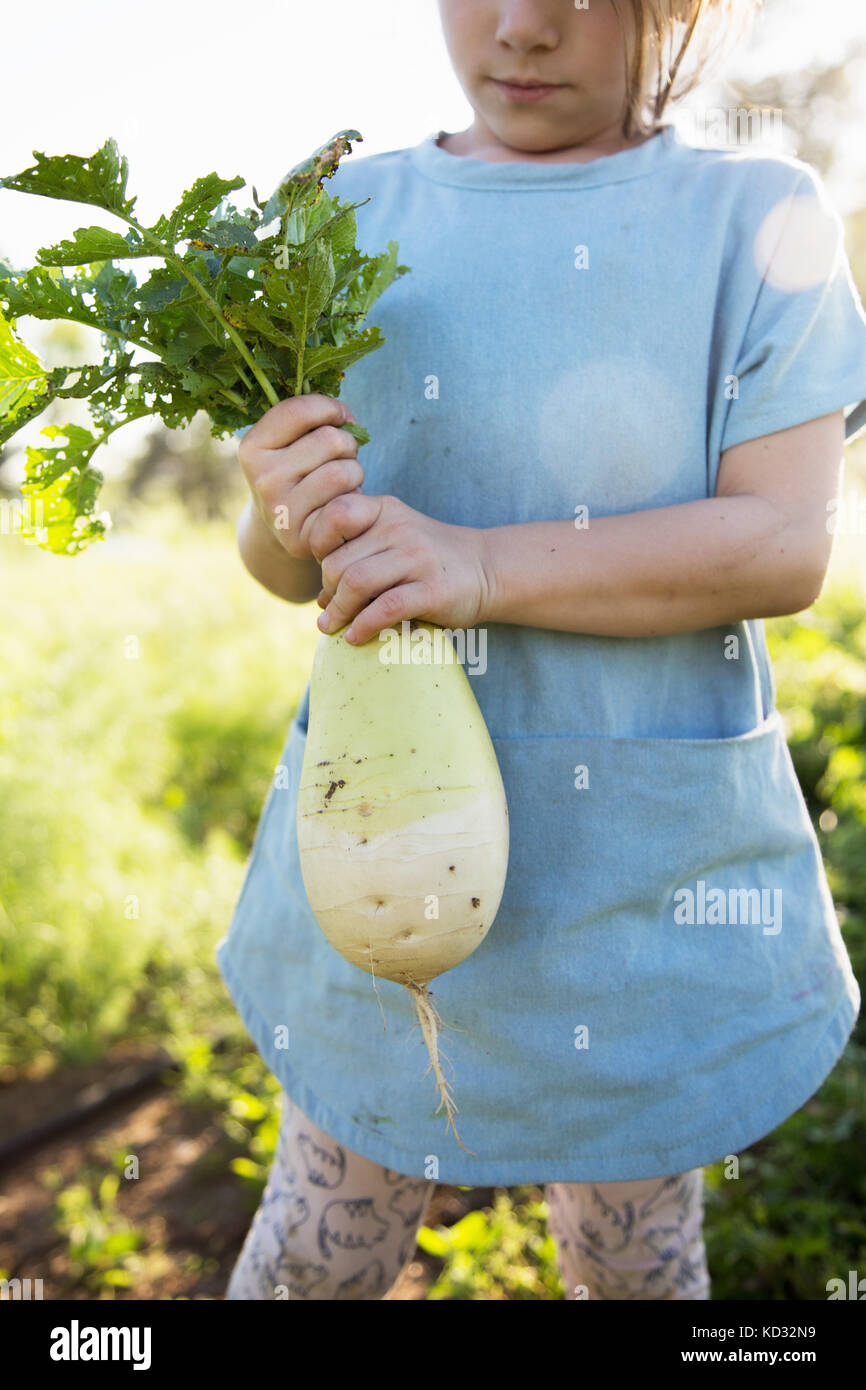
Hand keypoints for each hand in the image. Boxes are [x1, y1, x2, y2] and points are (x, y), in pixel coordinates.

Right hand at [236, 392, 362, 558]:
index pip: (300, 411)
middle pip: (330, 440)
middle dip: (347, 443)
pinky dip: (356, 498)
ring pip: (343, 472)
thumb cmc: (297, 471)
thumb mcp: (289, 440)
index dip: (330, 408)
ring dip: (355, 471)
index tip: (339, 416)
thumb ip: (310, 418)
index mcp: (253, 447)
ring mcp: (282, 510)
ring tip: (343, 480)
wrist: (282, 525)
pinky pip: (348, 504)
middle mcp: (262, 478)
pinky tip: (342, 502)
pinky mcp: (304, 535)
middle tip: (340, 456)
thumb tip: (347, 420)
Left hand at [308, 492, 490, 643]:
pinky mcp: (433, 590)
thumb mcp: (394, 540)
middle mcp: (400, 527)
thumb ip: (358, 555)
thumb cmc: (430, 561)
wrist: (487, 570)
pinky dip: (364, 626)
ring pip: (356, 583)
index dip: (318, 545)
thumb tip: (321, 601)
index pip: (335, 514)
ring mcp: (418, 557)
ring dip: (340, 612)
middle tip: (331, 610)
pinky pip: (385, 609)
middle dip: (328, 591)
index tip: (325, 570)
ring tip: (335, 627)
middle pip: (338, 561)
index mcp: (385, 509)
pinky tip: (356, 637)